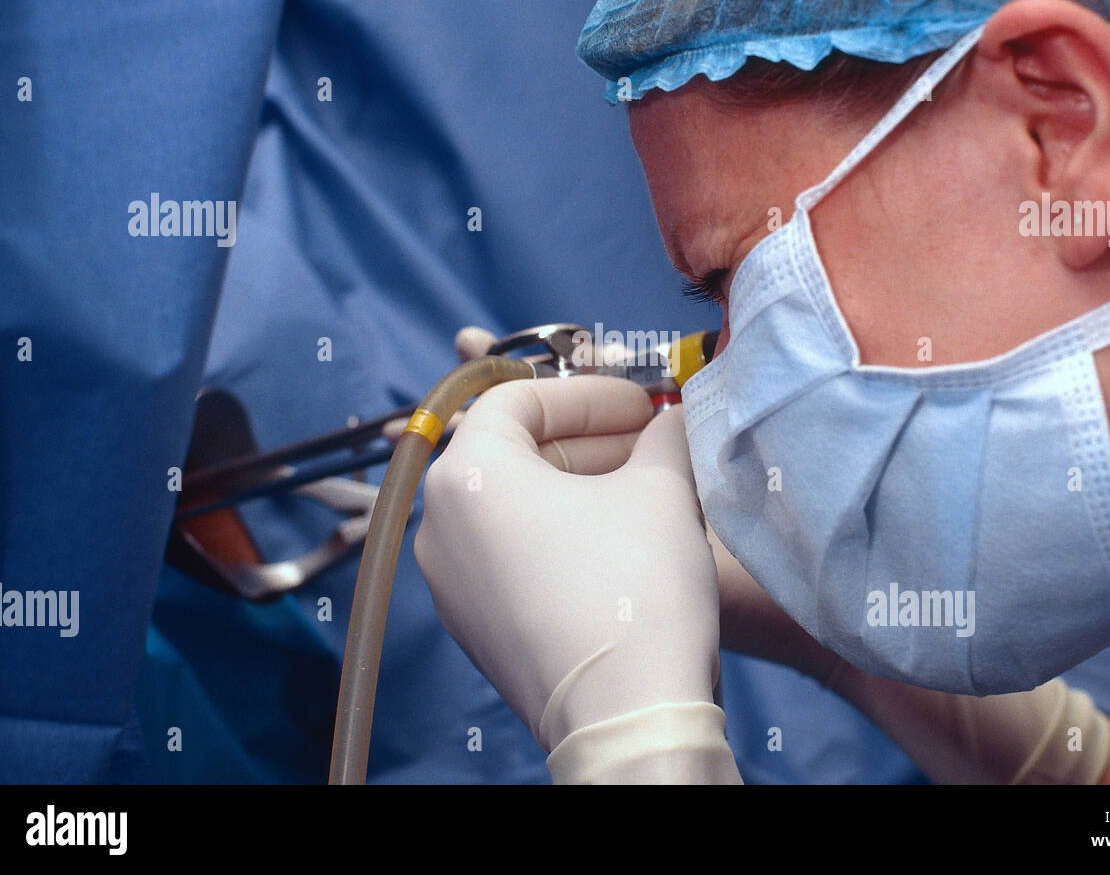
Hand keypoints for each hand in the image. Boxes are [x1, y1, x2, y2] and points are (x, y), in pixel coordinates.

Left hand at [457, 325, 838, 681]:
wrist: (627, 714)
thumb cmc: (635, 591)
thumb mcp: (662, 487)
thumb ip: (663, 435)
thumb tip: (670, 420)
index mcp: (467, 476)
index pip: (519, 400)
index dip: (588, 394)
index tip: (641, 403)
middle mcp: (440, 527)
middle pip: (515, 453)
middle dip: (591, 441)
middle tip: (653, 441)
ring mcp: (452, 584)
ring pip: (516, 508)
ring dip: (579, 487)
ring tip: (646, 489)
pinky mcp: (476, 628)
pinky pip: (513, 557)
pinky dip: (560, 535)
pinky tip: (620, 542)